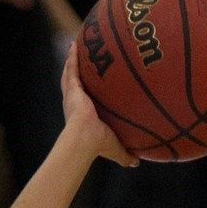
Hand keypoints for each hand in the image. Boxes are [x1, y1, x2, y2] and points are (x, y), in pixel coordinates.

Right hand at [61, 41, 135, 166]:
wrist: (84, 139)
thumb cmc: (98, 145)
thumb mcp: (115, 148)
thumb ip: (125, 154)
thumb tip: (136, 163)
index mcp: (81, 113)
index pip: (82, 98)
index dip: (82, 90)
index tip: (88, 82)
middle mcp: (74, 102)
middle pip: (73, 82)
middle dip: (75, 70)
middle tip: (78, 57)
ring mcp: (72, 94)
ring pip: (70, 72)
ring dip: (72, 59)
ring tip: (75, 45)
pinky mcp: (72, 89)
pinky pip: (72, 68)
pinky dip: (73, 56)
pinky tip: (75, 44)